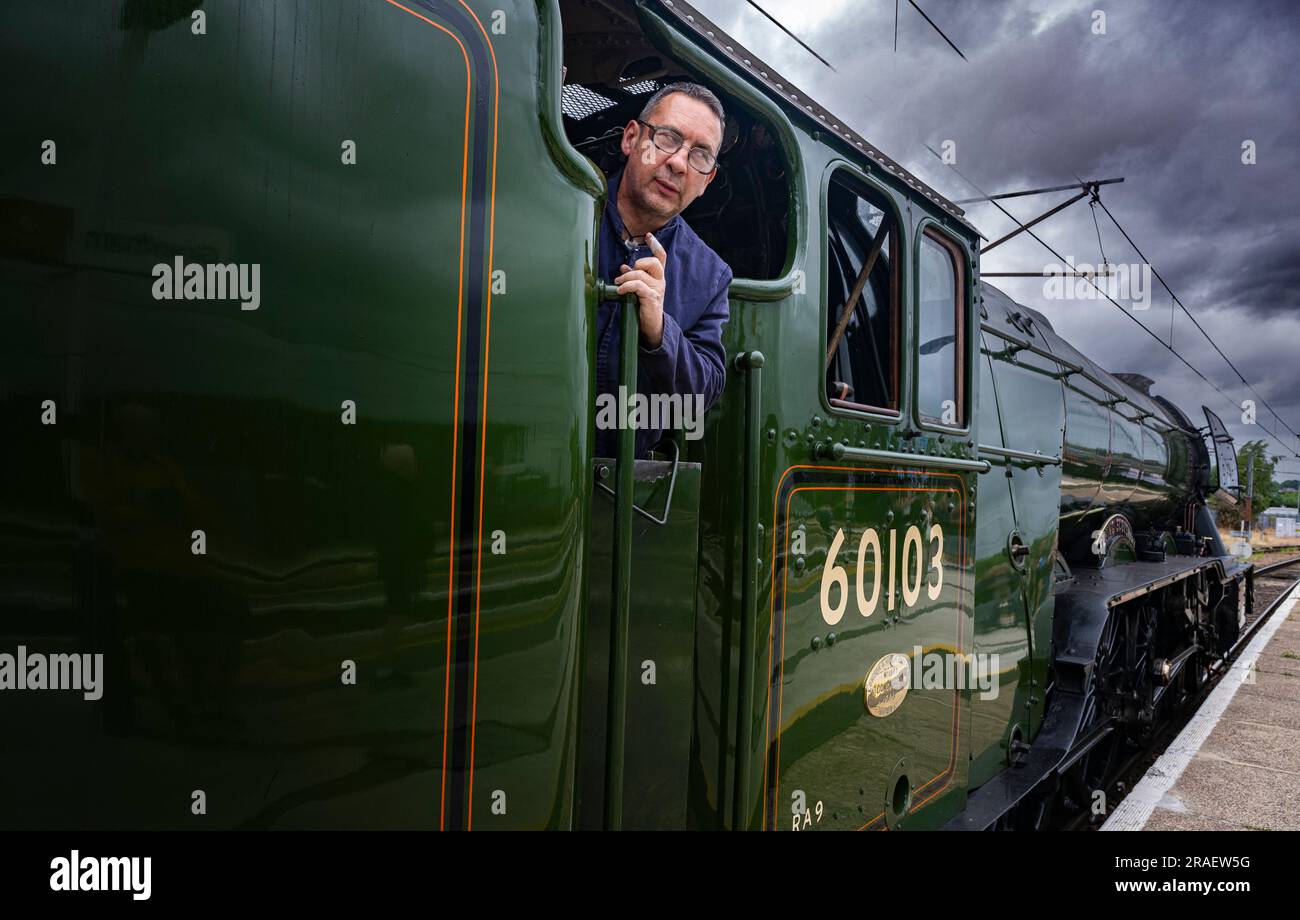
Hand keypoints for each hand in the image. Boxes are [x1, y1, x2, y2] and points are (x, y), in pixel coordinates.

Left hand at [615, 231, 666, 348]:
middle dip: (637, 264)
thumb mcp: (639, 290)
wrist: (652, 327)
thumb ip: (633, 277)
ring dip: (626, 278)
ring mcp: (657, 289)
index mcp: (657, 277)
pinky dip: (627, 286)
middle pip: (653, 262)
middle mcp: (660, 281)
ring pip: (641, 274)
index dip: (656, 245)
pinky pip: (638, 286)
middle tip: (625, 274)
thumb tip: (623, 267)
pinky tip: (620, 291)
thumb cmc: (644, 307)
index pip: (661, 257)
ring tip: (618, 284)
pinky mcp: (652, 298)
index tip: (648, 236)